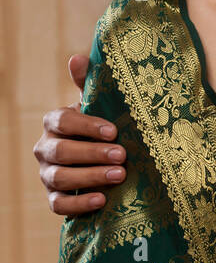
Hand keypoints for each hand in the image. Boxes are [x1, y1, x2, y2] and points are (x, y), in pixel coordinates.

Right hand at [34, 53, 126, 214]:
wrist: (100, 159)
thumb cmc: (101, 127)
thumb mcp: (99, 105)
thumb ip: (89, 83)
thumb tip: (77, 58)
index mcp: (54, 122)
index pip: (61, 121)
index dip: (86, 126)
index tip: (113, 131)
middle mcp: (45, 148)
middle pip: (62, 151)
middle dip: (93, 154)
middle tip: (122, 155)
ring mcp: (47, 174)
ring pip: (60, 177)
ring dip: (90, 177)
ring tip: (119, 175)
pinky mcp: (53, 197)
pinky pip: (58, 204)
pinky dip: (79, 203)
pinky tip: (102, 200)